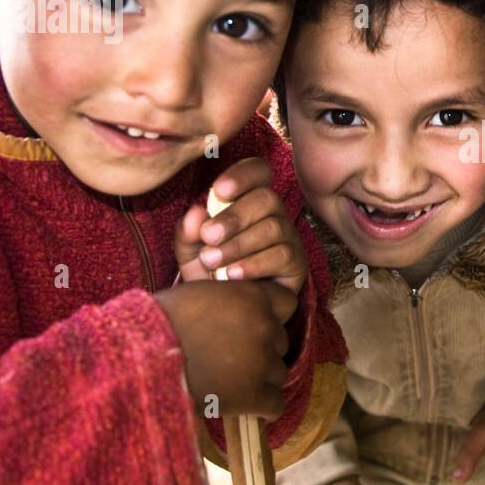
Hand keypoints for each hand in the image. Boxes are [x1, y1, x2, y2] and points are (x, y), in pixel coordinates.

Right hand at [155, 279, 295, 418]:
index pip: (287, 302)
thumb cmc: (157, 324)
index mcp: (251, 296)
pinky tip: (242, 405)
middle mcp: (264, 326)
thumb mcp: (197, 294)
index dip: (272, 316)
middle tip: (231, 359)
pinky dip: (262, 407)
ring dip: (259, 378)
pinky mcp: (253, 395)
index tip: (254, 327)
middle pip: (280, 341)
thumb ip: (227, 299)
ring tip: (228, 382)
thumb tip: (235, 310)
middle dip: (261, 350)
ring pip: (278, 373)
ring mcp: (262, 362)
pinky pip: (275, 404)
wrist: (139, 361)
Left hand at [175, 157, 307, 297]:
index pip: (258, 171)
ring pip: (274, 227)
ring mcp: (288, 237)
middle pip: (267, 197)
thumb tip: (196, 212)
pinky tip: (232, 275)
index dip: (243, 175)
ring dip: (239, 244)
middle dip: (234, 217)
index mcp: (247, 200)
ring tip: (213, 261)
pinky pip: (283, 254)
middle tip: (208, 236)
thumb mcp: (190, 252)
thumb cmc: (210, 274)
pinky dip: (254, 264)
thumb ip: (187, 232)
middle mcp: (273, 213)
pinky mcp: (297, 263)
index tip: (218, 191)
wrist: (226, 313)